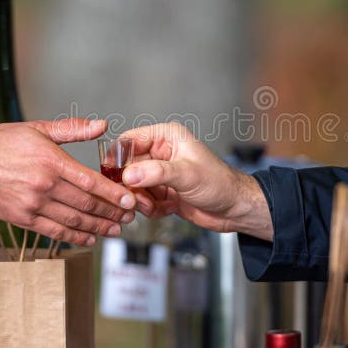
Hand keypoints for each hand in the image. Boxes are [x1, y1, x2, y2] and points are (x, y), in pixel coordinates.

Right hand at [0, 119, 135, 246]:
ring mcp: (32, 205)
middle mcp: (43, 186)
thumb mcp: (37, 128)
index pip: (90, 182)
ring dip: (98, 227)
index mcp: (50, 161)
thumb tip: (102, 125)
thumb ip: (72, 129)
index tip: (130, 200)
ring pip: (73, 221)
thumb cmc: (0, 143)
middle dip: (112, 213)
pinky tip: (90, 238)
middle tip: (130, 217)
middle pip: (86, 205)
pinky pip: (54, 232)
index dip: (113, 194)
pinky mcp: (23, 219)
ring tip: (116, 230)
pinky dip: (75, 237)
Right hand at [120, 123, 272, 241]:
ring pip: (134, 186)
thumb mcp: (187, 174)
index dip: (118, 156)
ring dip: (139, 199)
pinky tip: (164, 210)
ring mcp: (161, 174)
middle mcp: (162, 154)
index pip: (131, 140)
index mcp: (167, 137)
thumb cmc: (220, 183)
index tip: (112, 173)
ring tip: (152, 206)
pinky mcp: (163, 193)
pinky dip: (149, 208)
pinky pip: (143, 200)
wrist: (235, 209)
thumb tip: (128, 175)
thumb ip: (156, 173)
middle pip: (128, 166)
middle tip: (133, 197)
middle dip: (129, 184)